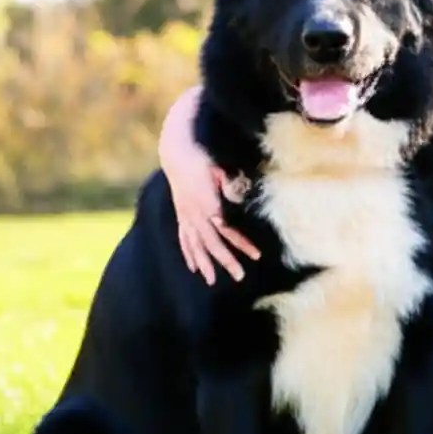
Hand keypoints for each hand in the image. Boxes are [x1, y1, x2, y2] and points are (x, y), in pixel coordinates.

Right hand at [159, 87, 259, 284]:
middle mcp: (195, 214)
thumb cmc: (202, 159)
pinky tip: (194, 267)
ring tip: (211, 281)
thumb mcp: (218, 170)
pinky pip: (185, 239)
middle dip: (226, 261)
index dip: (241, 242)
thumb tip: (239, 198)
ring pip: (196, 245)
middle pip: (212, 243)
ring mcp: (186, 216)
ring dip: (205, 264)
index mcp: (207, 203)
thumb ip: (228, 186)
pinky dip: (189, 254)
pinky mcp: (181, 215)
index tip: (255, 254)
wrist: (176, 152)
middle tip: (240, 276)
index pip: (227, 229)